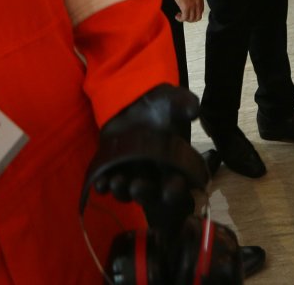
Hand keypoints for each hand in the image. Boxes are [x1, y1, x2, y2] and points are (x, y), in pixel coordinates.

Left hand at [91, 85, 206, 230]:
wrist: (134, 101)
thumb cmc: (161, 105)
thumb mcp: (175, 100)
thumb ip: (185, 104)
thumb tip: (193, 110)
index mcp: (173, 164)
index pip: (177, 183)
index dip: (175, 190)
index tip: (171, 191)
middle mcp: (153, 174)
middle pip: (151, 194)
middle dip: (144, 194)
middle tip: (137, 186)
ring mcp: (131, 173)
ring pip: (127, 192)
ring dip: (121, 191)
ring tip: (116, 181)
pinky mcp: (112, 169)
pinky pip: (106, 183)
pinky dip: (102, 185)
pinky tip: (99, 182)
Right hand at [164, 0, 203, 21]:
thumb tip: (188, 6)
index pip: (201, 11)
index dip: (194, 15)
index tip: (188, 14)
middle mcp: (198, 2)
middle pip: (197, 17)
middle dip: (190, 19)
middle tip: (183, 17)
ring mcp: (193, 5)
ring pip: (191, 19)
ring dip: (184, 19)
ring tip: (179, 15)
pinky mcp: (186, 7)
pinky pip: (185, 18)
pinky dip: (180, 19)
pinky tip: (177, 16)